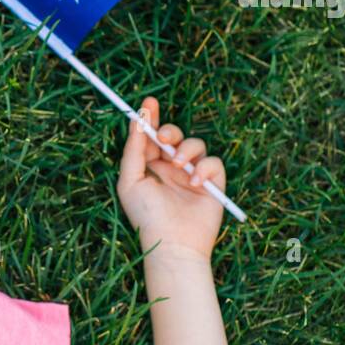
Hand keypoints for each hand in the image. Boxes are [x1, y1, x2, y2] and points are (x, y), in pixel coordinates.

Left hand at [116, 96, 225, 261]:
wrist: (173, 243)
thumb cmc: (146, 216)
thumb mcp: (130, 181)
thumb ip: (133, 151)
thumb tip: (137, 122)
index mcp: (149, 167)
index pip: (150, 137)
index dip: (150, 117)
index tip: (149, 101)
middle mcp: (170, 168)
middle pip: (173, 135)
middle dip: (169, 130)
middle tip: (163, 139)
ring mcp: (192, 175)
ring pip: (195, 144)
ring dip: (186, 150)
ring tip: (178, 166)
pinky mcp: (212, 184)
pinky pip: (214, 162)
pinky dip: (205, 168)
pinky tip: (194, 183)